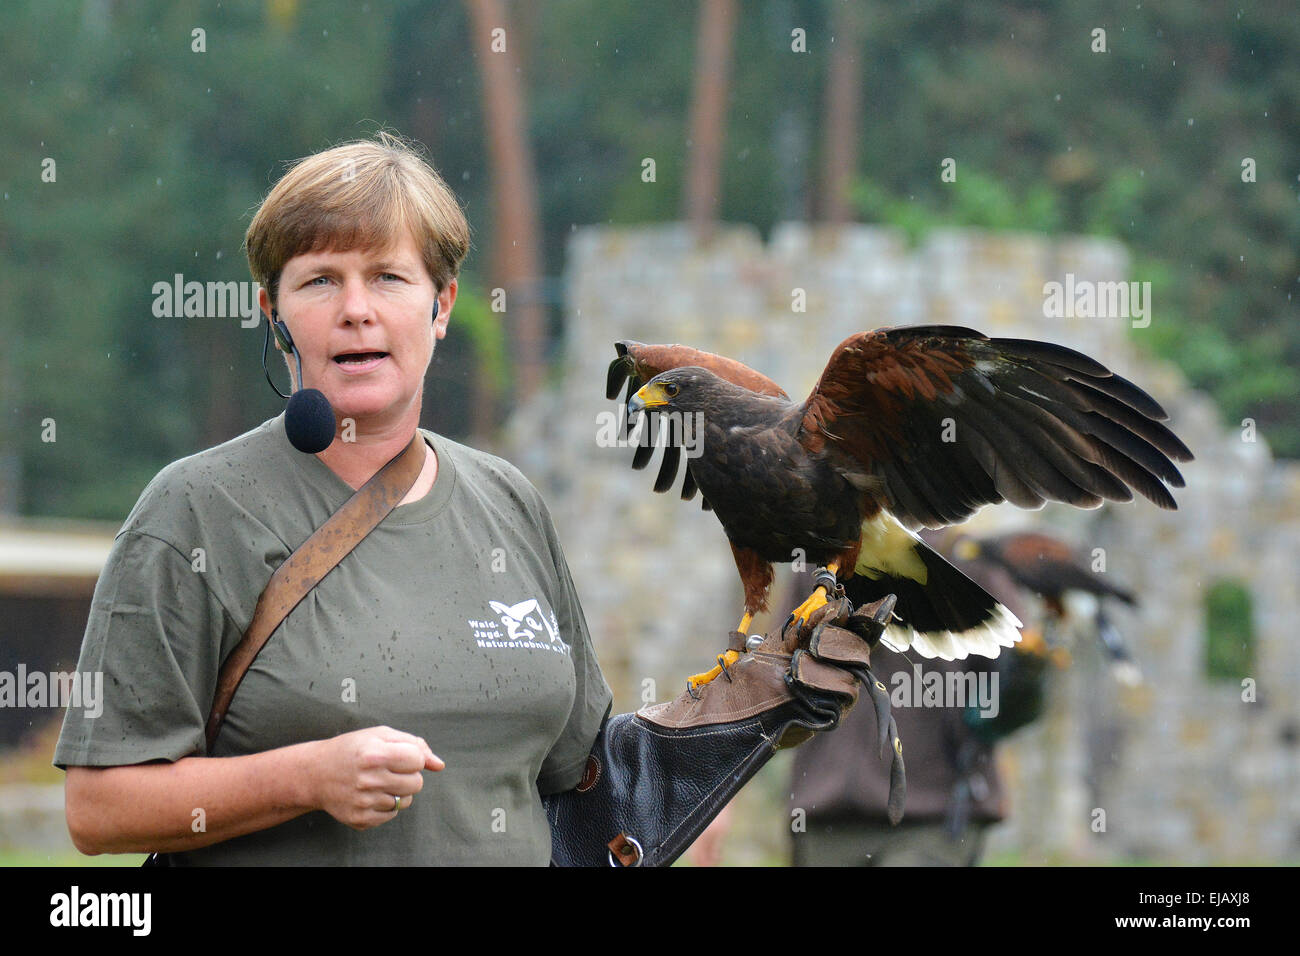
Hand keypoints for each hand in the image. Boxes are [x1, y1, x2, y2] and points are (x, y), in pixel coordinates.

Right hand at [307, 726, 443, 829]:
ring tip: (377, 781)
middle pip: (416, 783)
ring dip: (397, 791)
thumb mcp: (381, 735)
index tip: (398, 755)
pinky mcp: (360, 819)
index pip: (418, 760)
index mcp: (374, 754)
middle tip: (388, 769)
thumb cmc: (352, 750)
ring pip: (406, 801)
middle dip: (408, 775)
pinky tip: (370, 794)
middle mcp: (369, 780)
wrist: (316, 773)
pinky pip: (391, 815)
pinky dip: (386, 805)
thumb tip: (439, 765)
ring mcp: (364, 802)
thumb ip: (415, 744)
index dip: (412, 756)